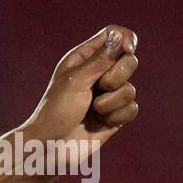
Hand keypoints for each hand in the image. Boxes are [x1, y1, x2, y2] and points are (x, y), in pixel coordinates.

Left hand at [23, 25, 139, 148]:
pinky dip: (117, 116)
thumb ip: (100, 60)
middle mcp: (98, 74)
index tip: (127, 49)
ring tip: (93, 110)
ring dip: (111, 102)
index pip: (114, 35)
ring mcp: (107, 96)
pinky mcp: (114, 115)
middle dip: (117, 76)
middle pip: (130, 60)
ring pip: (131, 88)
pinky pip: (132, 108)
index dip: (125, 39)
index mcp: (84, 59)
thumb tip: (120, 36)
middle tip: (98, 88)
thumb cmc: (55, 112)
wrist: (50, 147)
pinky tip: (102, 123)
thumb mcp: (75, 81)